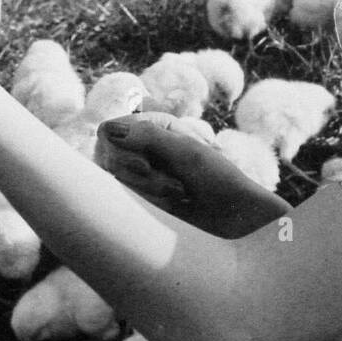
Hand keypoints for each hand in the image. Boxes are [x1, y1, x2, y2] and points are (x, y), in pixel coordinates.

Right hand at [98, 114, 291, 238]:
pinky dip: (150, 200)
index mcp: (154, 125)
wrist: (236, 215)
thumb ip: (147, 136)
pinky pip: (125, 197)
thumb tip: (105, 130)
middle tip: (174, 183)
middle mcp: (142, 145)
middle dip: (140, 174)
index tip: (145, 165)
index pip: (108, 131)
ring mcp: (139, 172)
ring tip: (180, 192)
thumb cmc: (217, 178)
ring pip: (116, 179)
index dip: (120, 149)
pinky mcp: (140, 196)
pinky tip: (175, 202)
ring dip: (149, 188)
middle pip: (107, 156)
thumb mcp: (185, 152)